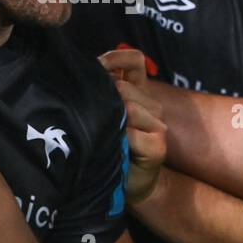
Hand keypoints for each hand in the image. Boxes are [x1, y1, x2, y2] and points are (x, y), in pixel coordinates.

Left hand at [100, 50, 165, 203]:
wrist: (129, 184)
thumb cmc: (110, 147)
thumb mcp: (101, 113)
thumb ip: (99, 91)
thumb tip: (84, 69)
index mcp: (138, 91)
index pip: (134, 59)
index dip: (114, 58)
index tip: (95, 69)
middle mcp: (152, 104)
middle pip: (125, 87)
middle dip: (103, 98)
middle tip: (86, 115)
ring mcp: (158, 125)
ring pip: (129, 108)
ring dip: (110, 121)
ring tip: (97, 135)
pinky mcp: (159, 146)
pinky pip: (132, 133)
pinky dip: (117, 139)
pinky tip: (109, 147)